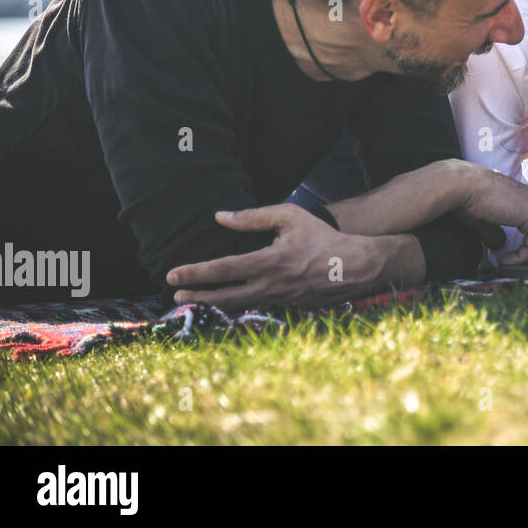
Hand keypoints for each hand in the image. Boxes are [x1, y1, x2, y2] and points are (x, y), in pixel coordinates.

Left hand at [166, 204, 396, 310]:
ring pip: (237, 309)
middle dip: (196, 297)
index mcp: (268, 261)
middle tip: (175, 295)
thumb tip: (220, 216)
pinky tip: (223, 308)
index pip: (223, 269)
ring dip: (212, 307)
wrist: (356, 266)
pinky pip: (256, 311)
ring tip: (192, 305)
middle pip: (223, 297)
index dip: (195, 273)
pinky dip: (236, 311)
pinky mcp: (287, 310)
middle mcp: (269, 286)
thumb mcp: (290, 216)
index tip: (172, 274)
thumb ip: (253, 217)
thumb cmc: (322, 236)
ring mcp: (278, 302)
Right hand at [448, 162, 527, 264]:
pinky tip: (505, 261)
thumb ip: (495, 232)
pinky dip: (522, 257)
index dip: (525, 246)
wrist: (461, 185)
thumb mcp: (484, 220)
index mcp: (523, 197)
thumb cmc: (466, 197)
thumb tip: (499, 245)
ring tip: (506, 263)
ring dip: (526, 258)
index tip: (505, 258)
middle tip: (511, 264)